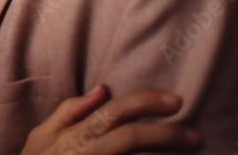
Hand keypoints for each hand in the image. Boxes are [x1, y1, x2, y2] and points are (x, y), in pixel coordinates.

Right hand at [22, 85, 202, 153]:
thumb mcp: (41, 137)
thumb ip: (70, 111)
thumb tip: (103, 89)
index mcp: (75, 135)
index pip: (114, 111)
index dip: (146, 103)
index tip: (176, 101)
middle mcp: (87, 152)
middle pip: (131, 137)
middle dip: (167, 134)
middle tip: (196, 137)